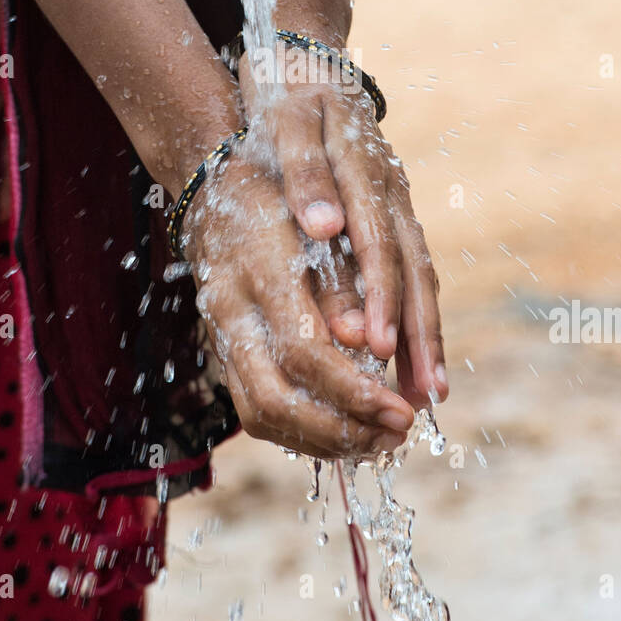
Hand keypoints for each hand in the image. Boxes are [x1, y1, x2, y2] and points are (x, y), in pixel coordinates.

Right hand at [180, 149, 414, 460]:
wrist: (215, 180)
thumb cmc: (283, 189)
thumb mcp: (321, 216)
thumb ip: (344, 280)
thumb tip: (371, 344)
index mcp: (261, 267)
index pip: (305, 353)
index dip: (356, 391)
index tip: (405, 411)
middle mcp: (232, 306)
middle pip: (276, 399)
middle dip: (341, 430)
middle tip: (396, 435)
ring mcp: (222, 331)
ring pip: (260, 413)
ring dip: (323, 441)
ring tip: (379, 441)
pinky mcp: (224, 347)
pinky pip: (254, 408)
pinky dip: (301, 431)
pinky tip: (346, 431)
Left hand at [240, 50, 446, 411]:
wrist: (306, 62)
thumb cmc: (288, 99)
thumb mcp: (286, 127)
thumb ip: (306, 176)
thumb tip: (325, 228)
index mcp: (365, 174)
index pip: (379, 246)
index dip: (381, 300)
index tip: (377, 348)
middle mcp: (391, 192)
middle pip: (414, 271)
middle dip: (420, 336)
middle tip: (425, 395)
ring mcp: (398, 202)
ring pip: (421, 275)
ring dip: (427, 335)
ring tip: (431, 393)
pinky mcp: (394, 210)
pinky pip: (413, 268)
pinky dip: (416, 314)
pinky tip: (414, 353)